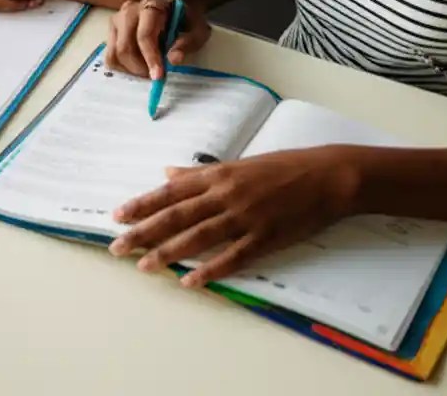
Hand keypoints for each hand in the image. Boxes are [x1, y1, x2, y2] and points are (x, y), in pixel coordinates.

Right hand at [105, 0, 211, 78]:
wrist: (174, 10)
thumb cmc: (186, 21)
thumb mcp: (197, 30)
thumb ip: (187, 43)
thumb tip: (174, 60)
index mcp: (151, 6)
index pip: (144, 35)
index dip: (150, 58)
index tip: (158, 76)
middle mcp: (128, 11)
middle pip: (124, 47)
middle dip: (139, 68)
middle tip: (154, 75)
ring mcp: (116, 21)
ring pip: (114, 54)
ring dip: (130, 70)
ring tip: (147, 70)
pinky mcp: (111, 33)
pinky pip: (110, 58)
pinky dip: (122, 68)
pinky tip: (137, 66)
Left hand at [107, 146, 358, 287]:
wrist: (329, 176)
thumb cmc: (284, 167)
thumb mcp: (238, 164)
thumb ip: (200, 174)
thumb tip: (166, 174)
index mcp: (218, 175)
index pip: (171, 192)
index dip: (142, 204)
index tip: (117, 216)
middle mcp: (226, 195)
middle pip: (176, 216)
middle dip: (143, 232)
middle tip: (117, 247)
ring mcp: (246, 217)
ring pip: (198, 237)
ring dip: (168, 252)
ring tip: (143, 265)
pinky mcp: (266, 238)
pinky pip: (233, 257)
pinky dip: (210, 270)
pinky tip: (190, 282)